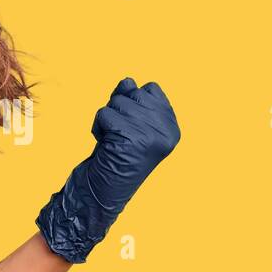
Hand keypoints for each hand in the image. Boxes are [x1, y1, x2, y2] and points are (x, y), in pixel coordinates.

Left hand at [35, 77, 179, 263]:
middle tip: (120, 136)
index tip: (131, 128)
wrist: (105, 191)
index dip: (132, 103)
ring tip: (113, 141)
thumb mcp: (129, 122)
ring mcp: (150, 133)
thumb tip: (127, 81)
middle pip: (133, 93)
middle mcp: (167, 130)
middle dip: (119, 110)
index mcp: (172, 128)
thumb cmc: (117, 155)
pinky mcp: (130, 136)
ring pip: (116, 102)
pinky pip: (104, 113)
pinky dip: (98, 126)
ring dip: (106, 119)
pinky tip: (105, 144)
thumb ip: (131, 99)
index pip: (150, 89)